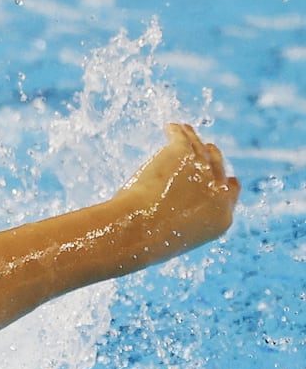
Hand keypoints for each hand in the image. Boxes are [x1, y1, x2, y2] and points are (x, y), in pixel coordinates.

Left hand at [110, 123, 238, 256]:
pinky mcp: (182, 154)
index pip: (231, 192)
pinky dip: (177, 131)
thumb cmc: (145, 240)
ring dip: (193, 138)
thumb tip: (170, 215)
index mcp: (221, 218)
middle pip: (218, 166)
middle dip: (212, 156)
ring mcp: (202, 171)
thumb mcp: (174, 237)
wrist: (137, 229)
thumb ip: (183, 222)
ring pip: (200, 149)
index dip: (225, 181)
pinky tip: (171, 128)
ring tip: (184, 130)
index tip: (224, 175)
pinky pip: (182, 138)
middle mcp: (219, 193)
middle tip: (204, 146)